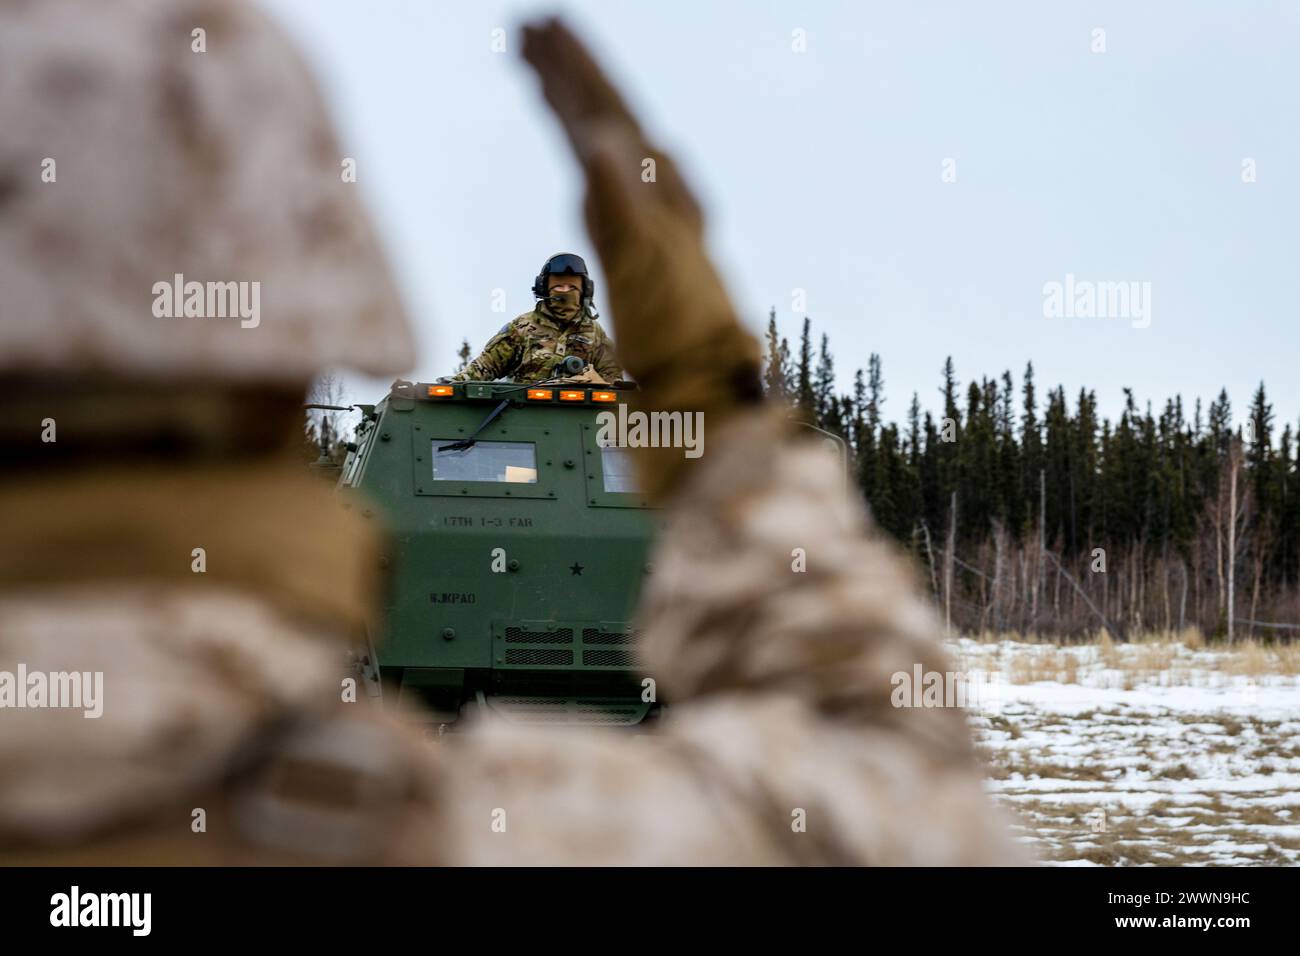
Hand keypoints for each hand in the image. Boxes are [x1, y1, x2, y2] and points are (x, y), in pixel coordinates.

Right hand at [520, 19, 760, 417]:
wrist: (704, 385)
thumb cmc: (676, 333)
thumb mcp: (646, 265)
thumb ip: (621, 200)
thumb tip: (600, 136)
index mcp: (654, 189)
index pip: (607, 110)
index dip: (574, 69)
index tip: (538, 28)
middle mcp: (658, 194)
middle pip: (609, 114)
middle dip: (571, 71)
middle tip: (529, 27)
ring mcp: (654, 218)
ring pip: (610, 142)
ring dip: (578, 105)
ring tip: (541, 70)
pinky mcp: (648, 247)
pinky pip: (618, 187)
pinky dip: (593, 155)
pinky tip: (595, 152)